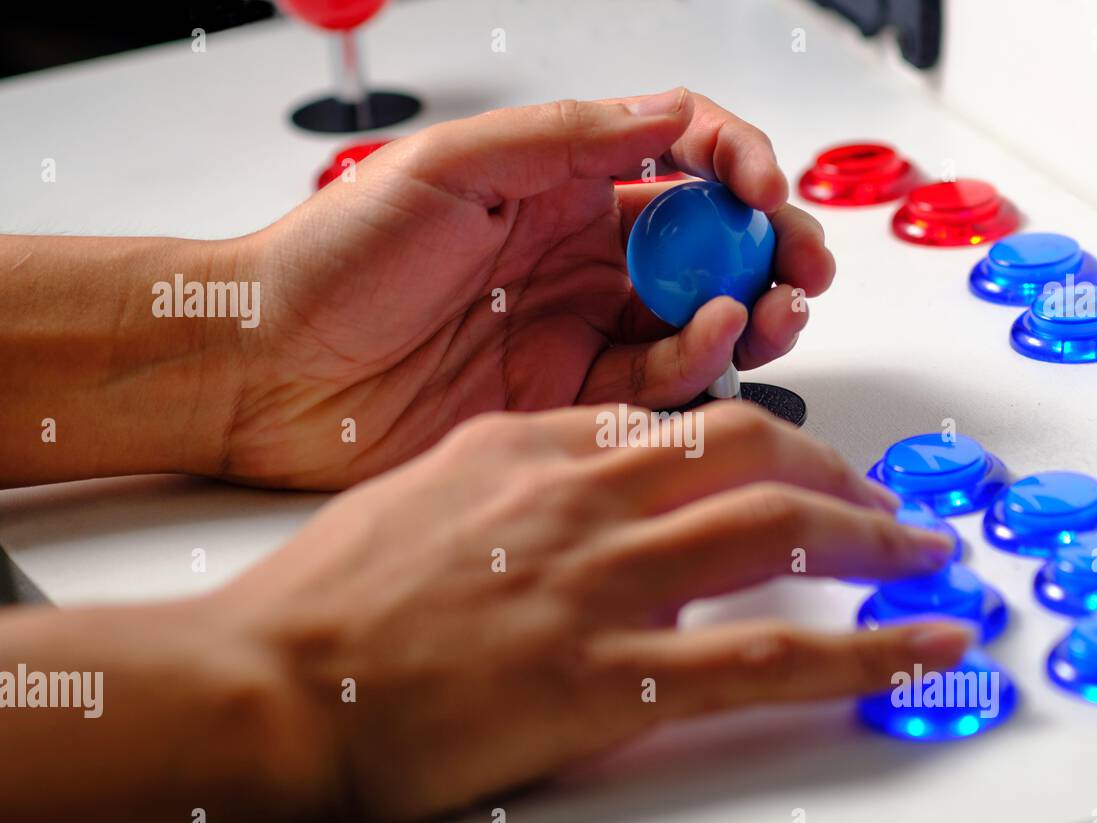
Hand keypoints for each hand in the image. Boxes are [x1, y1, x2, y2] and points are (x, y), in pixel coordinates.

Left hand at [224, 90, 834, 487]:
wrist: (269, 370)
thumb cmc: (332, 259)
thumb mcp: (448, 165)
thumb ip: (564, 138)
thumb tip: (666, 117)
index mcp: (552, 185)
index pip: (674, 159)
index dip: (733, 165)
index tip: (762, 187)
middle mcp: (575, 255)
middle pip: (703, 243)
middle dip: (766, 248)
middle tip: (798, 265)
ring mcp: (576, 330)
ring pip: (694, 317)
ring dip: (746, 310)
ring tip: (762, 309)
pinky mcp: (566, 401)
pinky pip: (654, 386)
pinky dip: (693, 366)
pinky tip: (703, 342)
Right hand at [228, 404, 967, 822]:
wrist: (271, 681)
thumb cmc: (328, 598)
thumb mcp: (428, 492)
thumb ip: (519, 478)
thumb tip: (583, 480)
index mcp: (537, 447)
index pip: (682, 417)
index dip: (765, 435)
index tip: (799, 461)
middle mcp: (583, 497)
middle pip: (753, 449)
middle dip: (836, 470)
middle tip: (879, 500)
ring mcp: (602, 581)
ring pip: (779, 530)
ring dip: (871, 538)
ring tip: (922, 554)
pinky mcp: (608, 676)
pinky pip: (767, 655)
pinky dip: (864, 649)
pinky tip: (919, 647)